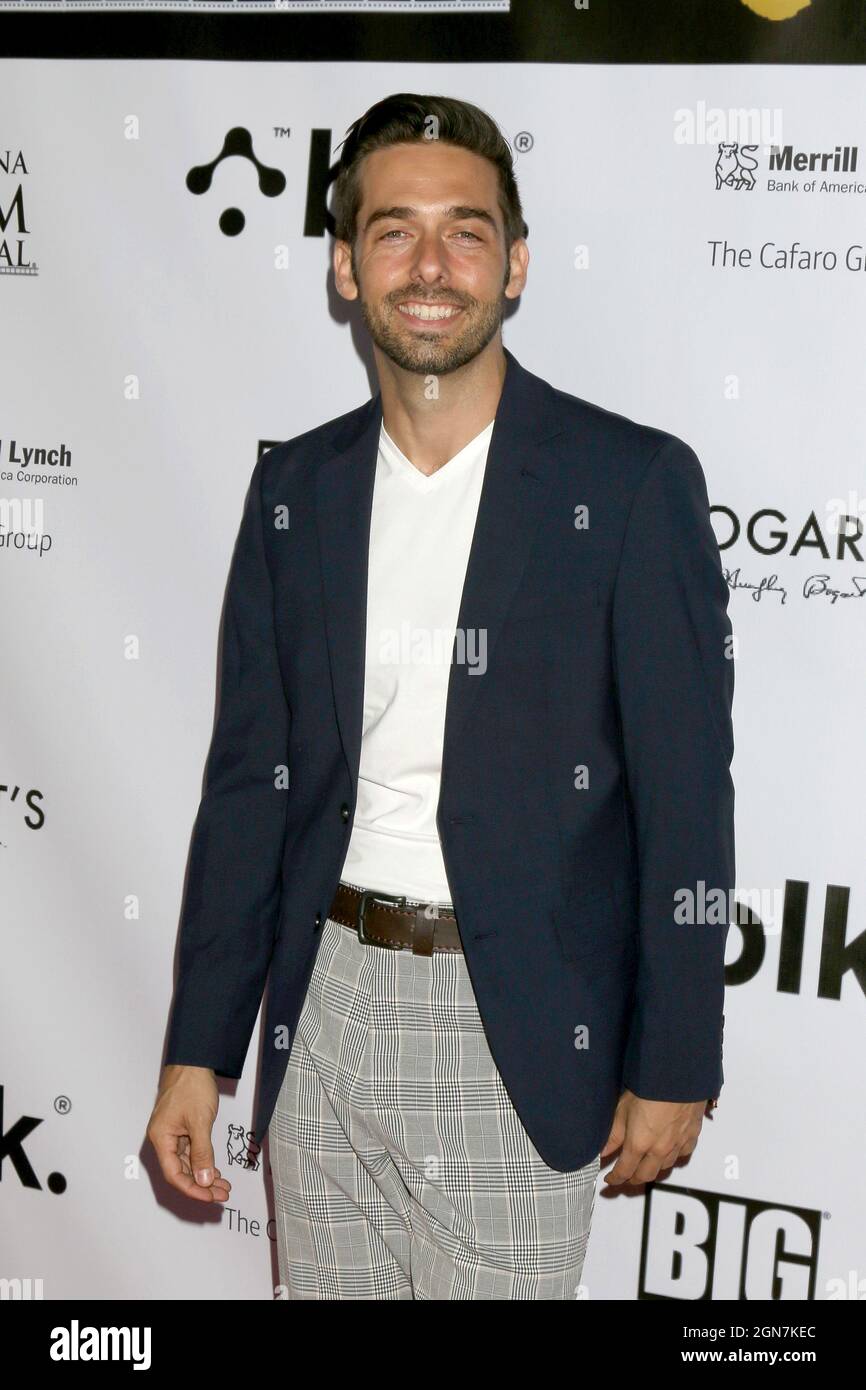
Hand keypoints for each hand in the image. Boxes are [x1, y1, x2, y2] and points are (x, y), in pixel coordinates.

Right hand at [147, 1065, 231, 1203]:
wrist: (193, 1061)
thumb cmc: (192, 1086)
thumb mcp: (200, 1121)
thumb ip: (202, 1153)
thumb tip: (204, 1180)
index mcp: (161, 1138)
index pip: (174, 1174)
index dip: (192, 1189)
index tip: (210, 1197)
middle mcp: (163, 1138)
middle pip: (180, 1171)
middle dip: (202, 1185)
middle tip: (223, 1194)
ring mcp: (172, 1133)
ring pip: (187, 1163)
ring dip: (204, 1175)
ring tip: (224, 1186)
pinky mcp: (181, 1128)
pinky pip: (191, 1152)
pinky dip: (203, 1162)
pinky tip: (216, 1170)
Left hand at [599, 1089, 705, 1185]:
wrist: (679, 1075)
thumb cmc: (648, 1087)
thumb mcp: (622, 1109)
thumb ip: (613, 1136)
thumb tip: (602, 1153)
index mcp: (639, 1144)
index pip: (625, 1172)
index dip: (615, 1179)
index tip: (609, 1180)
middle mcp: (660, 1150)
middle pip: (645, 1176)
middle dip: (633, 1180)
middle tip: (624, 1178)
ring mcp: (678, 1144)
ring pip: (664, 1167)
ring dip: (652, 1170)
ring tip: (644, 1165)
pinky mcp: (692, 1135)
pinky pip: (682, 1154)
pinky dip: (672, 1158)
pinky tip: (668, 1151)